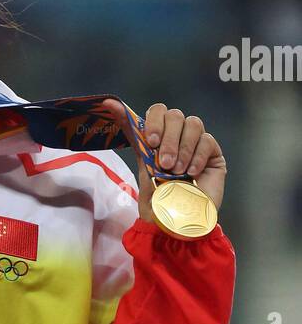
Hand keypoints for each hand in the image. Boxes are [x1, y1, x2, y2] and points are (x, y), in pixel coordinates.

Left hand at [101, 99, 226, 224]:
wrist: (176, 220)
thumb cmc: (158, 195)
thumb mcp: (142, 163)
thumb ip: (132, 133)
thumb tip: (109, 102)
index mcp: (159, 136)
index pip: (158, 111)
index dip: (155, 120)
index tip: (151, 141)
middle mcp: (178, 136)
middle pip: (175, 115)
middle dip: (168, 139)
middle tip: (164, 164)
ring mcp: (197, 143)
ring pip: (193, 124)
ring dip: (182, 148)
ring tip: (176, 171)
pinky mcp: (214, 154)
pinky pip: (208, 141)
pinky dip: (197, 156)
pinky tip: (191, 173)